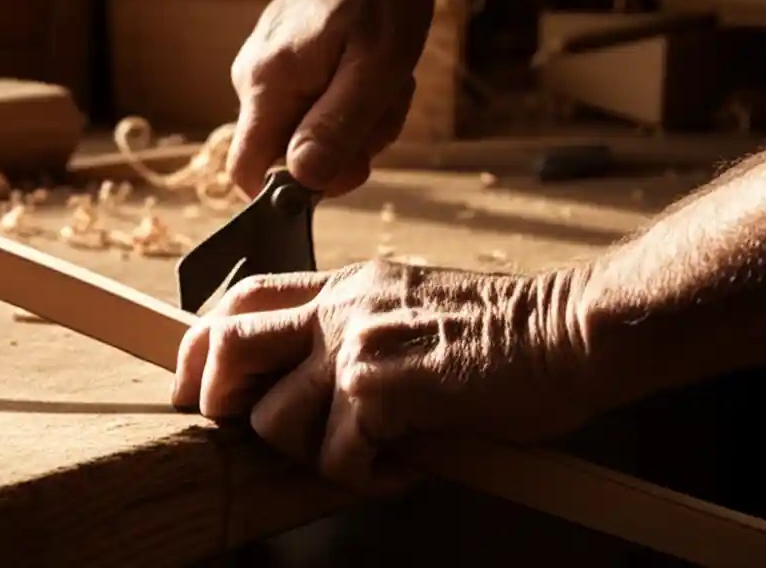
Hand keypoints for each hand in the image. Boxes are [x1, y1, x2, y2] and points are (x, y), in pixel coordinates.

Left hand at [170, 260, 594, 493]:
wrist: (569, 333)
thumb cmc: (503, 334)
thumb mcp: (408, 310)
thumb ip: (352, 332)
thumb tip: (300, 387)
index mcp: (344, 286)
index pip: (241, 298)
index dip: (201, 343)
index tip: (196, 385)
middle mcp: (341, 307)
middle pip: (227, 343)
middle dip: (217, 399)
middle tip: (247, 434)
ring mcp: (358, 344)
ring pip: (275, 420)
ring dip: (312, 455)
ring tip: (367, 456)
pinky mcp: (384, 388)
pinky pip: (336, 457)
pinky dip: (365, 479)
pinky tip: (405, 466)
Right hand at [227, 0, 436, 197]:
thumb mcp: (376, 68)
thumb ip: (336, 127)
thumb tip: (301, 182)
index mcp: (265, 82)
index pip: (245, 171)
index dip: (292, 190)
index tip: (349, 167)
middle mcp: (251, 77)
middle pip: (289, 153)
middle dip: (346, 144)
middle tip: (384, 102)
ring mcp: (266, 67)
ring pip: (308, 130)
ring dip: (357, 119)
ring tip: (384, 76)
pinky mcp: (284, 59)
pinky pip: (314, 103)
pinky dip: (351, 96)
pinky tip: (370, 65)